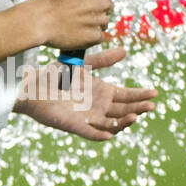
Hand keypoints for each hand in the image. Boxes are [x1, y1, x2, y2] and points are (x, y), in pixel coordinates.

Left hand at [14, 48, 157, 140]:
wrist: (31, 86)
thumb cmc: (55, 75)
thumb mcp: (82, 65)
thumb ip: (102, 60)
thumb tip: (124, 51)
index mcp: (101, 92)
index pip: (126, 96)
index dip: (139, 95)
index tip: (154, 93)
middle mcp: (98, 107)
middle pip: (123, 110)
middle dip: (137, 108)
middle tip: (150, 106)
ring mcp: (87, 117)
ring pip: (111, 124)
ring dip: (123, 122)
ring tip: (134, 116)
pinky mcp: (73, 125)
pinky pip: (89, 133)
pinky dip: (99, 134)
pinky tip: (109, 133)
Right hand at [28, 0, 120, 50]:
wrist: (38, 22)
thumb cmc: (47, 1)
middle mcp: (102, 3)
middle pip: (109, 6)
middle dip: (98, 8)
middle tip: (80, 11)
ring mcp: (99, 21)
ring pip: (103, 22)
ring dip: (93, 23)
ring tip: (74, 23)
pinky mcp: (94, 37)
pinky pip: (99, 36)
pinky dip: (90, 36)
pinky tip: (76, 32)